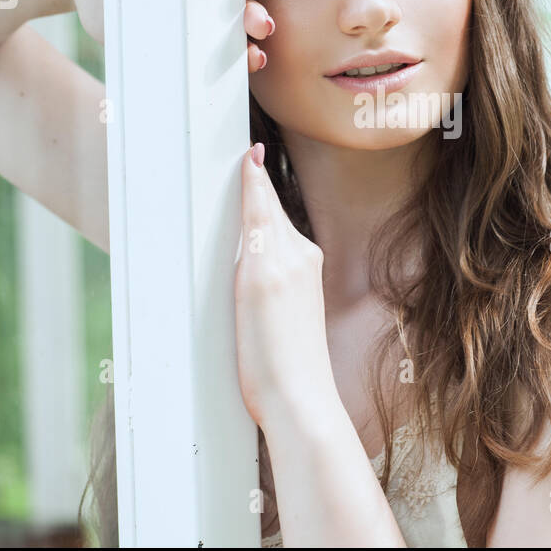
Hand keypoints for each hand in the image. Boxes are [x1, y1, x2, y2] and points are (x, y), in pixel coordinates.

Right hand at [65, 0, 274, 51]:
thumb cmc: (106, 8)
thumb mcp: (121, 38)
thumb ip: (143, 57)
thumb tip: (154, 89)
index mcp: (199, 31)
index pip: (232, 45)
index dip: (247, 54)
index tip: (254, 58)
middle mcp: (209, 0)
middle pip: (243, 10)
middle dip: (255, 19)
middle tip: (261, 25)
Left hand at [234, 143, 332, 427]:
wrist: (302, 399)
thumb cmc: (291, 371)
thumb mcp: (289, 320)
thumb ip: (276, 289)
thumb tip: (253, 280)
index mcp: (307, 267)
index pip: (282, 218)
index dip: (266, 188)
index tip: (254, 159)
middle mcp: (300, 257)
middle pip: (271, 210)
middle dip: (255, 182)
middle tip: (245, 150)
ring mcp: (282, 263)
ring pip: (263, 211)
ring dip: (250, 184)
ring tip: (243, 155)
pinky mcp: (262, 274)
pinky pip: (255, 219)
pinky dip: (252, 189)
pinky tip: (247, 166)